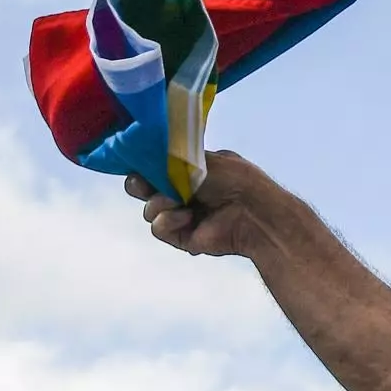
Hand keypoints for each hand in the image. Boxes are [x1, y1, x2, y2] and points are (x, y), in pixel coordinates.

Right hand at [132, 154, 272, 259]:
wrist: (253, 211)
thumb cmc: (236, 180)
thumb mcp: (203, 159)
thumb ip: (173, 158)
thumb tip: (150, 154)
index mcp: (189, 171)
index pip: (155, 167)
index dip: (143, 165)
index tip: (137, 161)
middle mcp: (183, 193)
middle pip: (144, 189)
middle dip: (140, 185)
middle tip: (144, 184)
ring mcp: (181, 215)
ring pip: (149, 209)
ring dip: (160, 203)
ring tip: (180, 201)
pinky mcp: (181, 236)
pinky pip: (158, 227)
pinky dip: (169, 220)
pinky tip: (187, 217)